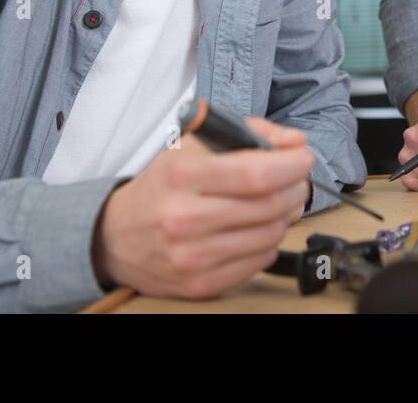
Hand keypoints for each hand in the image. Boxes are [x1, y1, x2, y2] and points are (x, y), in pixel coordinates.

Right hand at [92, 117, 312, 298]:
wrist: (114, 237)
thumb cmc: (162, 186)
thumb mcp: (193, 146)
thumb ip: (249, 133)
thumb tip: (296, 142)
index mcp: (183, 175)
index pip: (255, 173)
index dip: (291, 165)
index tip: (303, 157)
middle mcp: (185, 217)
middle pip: (269, 205)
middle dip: (296, 188)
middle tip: (296, 181)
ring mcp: (192, 256)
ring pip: (270, 235)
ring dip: (285, 216)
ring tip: (277, 204)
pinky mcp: (199, 284)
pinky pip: (259, 262)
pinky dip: (268, 242)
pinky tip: (256, 229)